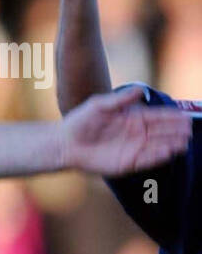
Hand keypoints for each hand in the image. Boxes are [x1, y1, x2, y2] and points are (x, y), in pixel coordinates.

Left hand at [61, 87, 191, 175]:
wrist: (64, 144)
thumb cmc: (79, 122)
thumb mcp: (99, 106)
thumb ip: (120, 100)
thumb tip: (140, 90)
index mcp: (133, 118)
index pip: (158, 117)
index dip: (172, 117)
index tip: (184, 116)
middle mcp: (136, 133)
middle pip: (162, 132)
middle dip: (176, 131)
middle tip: (189, 130)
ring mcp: (133, 149)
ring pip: (158, 146)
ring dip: (171, 144)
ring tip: (184, 142)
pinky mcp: (126, 163)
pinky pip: (146, 160)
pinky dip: (157, 156)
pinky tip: (168, 152)